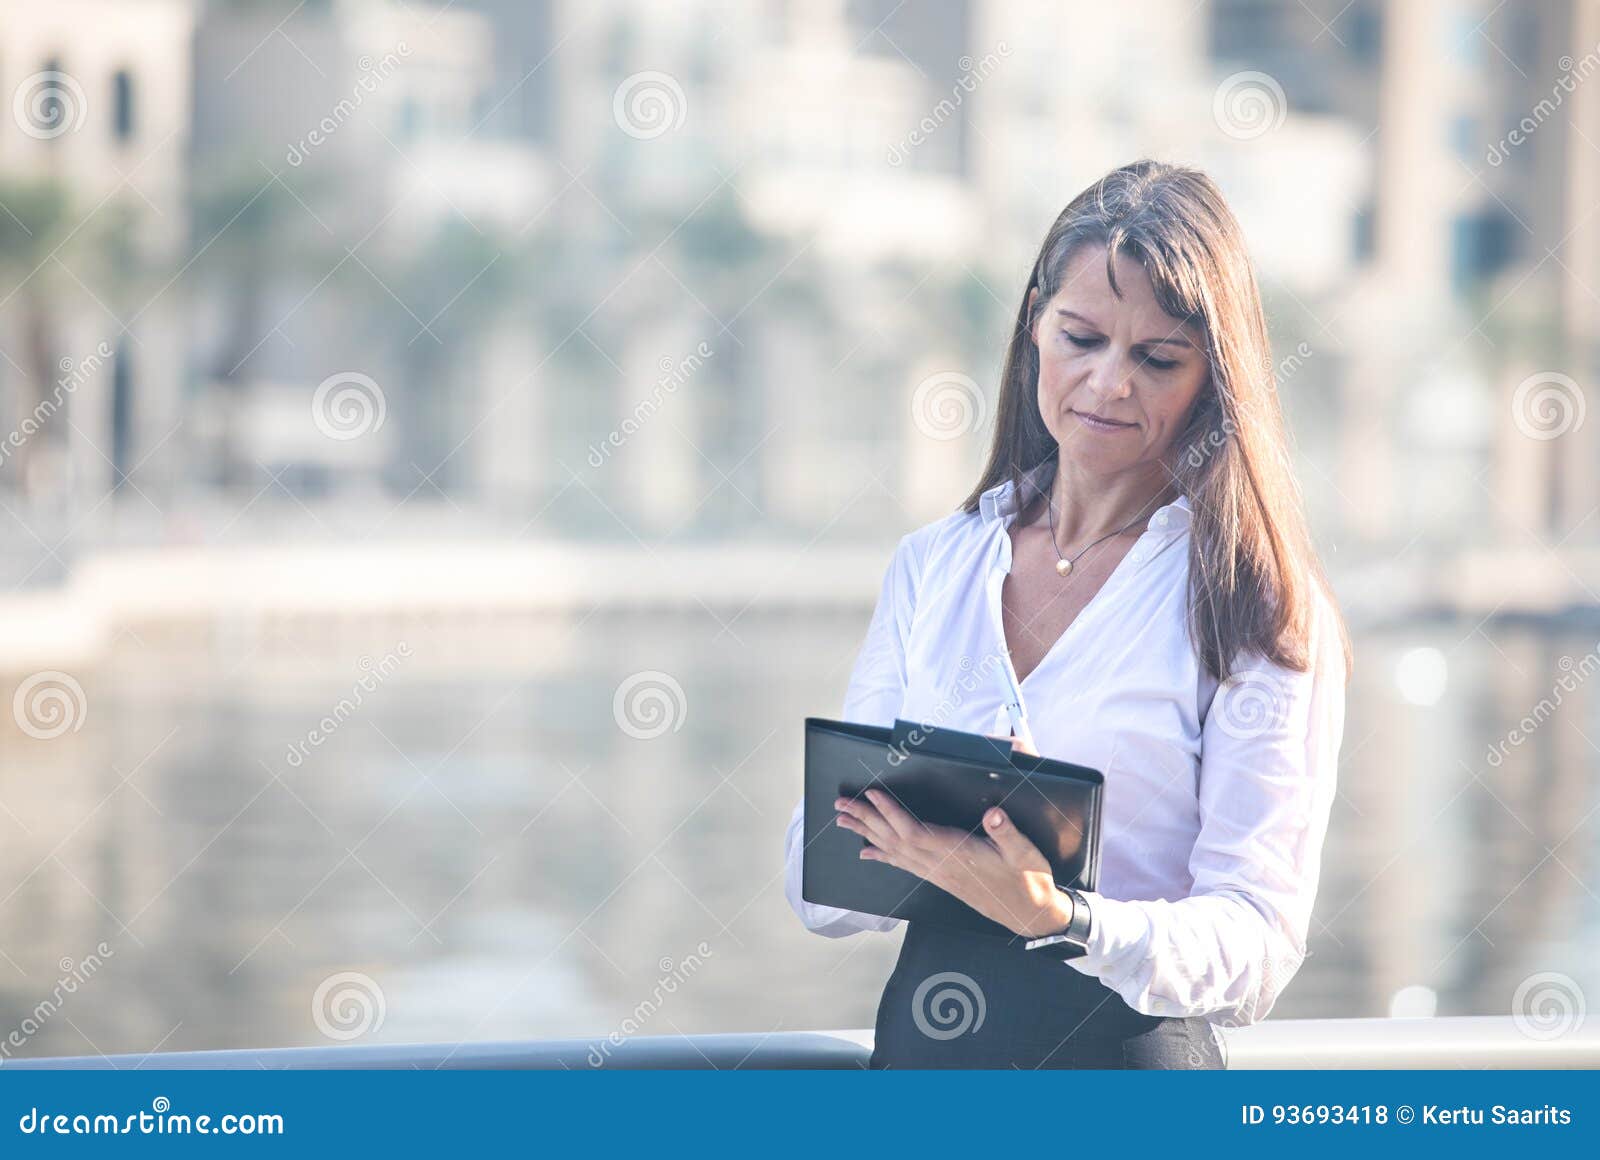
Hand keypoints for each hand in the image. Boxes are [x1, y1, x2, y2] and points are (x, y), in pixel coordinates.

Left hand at [833, 786, 1072, 938]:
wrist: (1030, 914)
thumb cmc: (1027, 880)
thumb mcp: (1026, 853)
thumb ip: (1008, 833)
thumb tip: (994, 815)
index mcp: (956, 853)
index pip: (914, 831)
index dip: (891, 813)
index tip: (871, 794)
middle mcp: (939, 864)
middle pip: (893, 839)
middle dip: (865, 819)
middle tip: (840, 805)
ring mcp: (936, 873)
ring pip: (892, 851)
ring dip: (866, 833)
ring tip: (842, 820)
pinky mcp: (939, 878)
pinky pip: (902, 864)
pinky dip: (881, 855)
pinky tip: (866, 852)